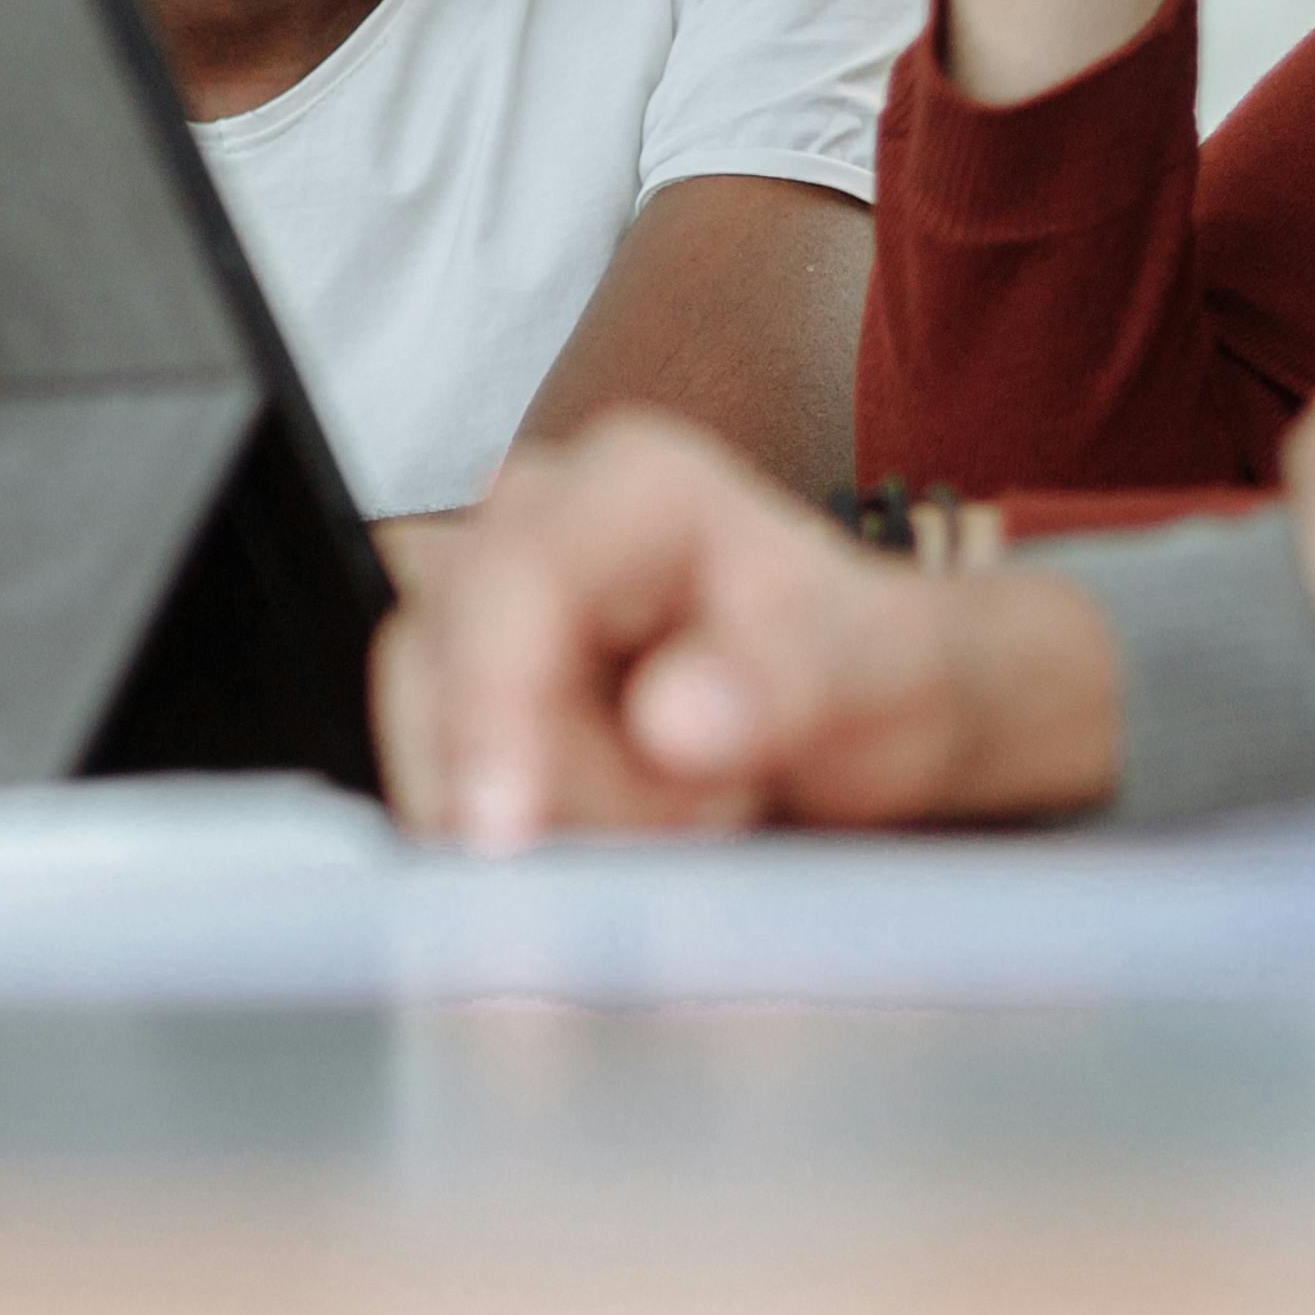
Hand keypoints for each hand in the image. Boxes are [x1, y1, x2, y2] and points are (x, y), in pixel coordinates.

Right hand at [372, 412, 1118, 850]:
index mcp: (634, 485)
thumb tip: (672, 721)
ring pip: (437, 739)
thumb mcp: (877, 674)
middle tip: (713, 815)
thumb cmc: (874, 672)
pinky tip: (640, 818)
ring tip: (698, 806)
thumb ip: (788, 684)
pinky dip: (545, 826)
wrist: (865, 706)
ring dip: (565, 814)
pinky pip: (448, 778)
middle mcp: (540, 522)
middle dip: (565, 785)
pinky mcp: (469, 685)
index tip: (503, 828)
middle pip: (451, 672)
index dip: (490, 705)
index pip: (510, 581)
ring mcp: (492, 605)